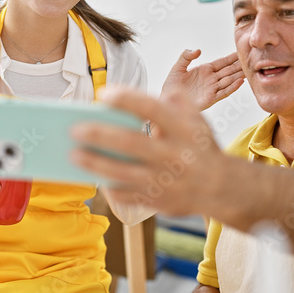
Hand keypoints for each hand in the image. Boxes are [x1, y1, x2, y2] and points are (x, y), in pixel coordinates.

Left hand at [70, 86, 224, 215]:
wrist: (220, 188)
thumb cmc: (200, 149)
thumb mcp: (198, 121)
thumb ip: (179, 103)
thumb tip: (162, 92)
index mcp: (185, 131)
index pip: (153, 110)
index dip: (127, 99)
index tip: (103, 93)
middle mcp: (174, 156)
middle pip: (132, 143)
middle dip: (101, 135)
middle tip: (75, 129)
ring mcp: (164, 181)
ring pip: (123, 173)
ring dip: (95, 164)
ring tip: (73, 155)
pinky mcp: (157, 201)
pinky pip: (126, 195)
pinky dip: (108, 186)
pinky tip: (92, 176)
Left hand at [162, 49, 243, 111]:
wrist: (167, 101)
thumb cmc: (171, 85)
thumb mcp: (178, 67)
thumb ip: (186, 56)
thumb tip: (198, 50)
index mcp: (204, 70)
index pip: (222, 62)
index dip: (231, 57)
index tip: (241, 52)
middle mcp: (211, 79)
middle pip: (228, 70)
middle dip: (239, 65)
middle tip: (251, 59)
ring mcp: (212, 89)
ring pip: (229, 80)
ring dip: (238, 75)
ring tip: (248, 70)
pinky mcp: (210, 99)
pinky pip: (224, 92)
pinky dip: (232, 87)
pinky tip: (240, 82)